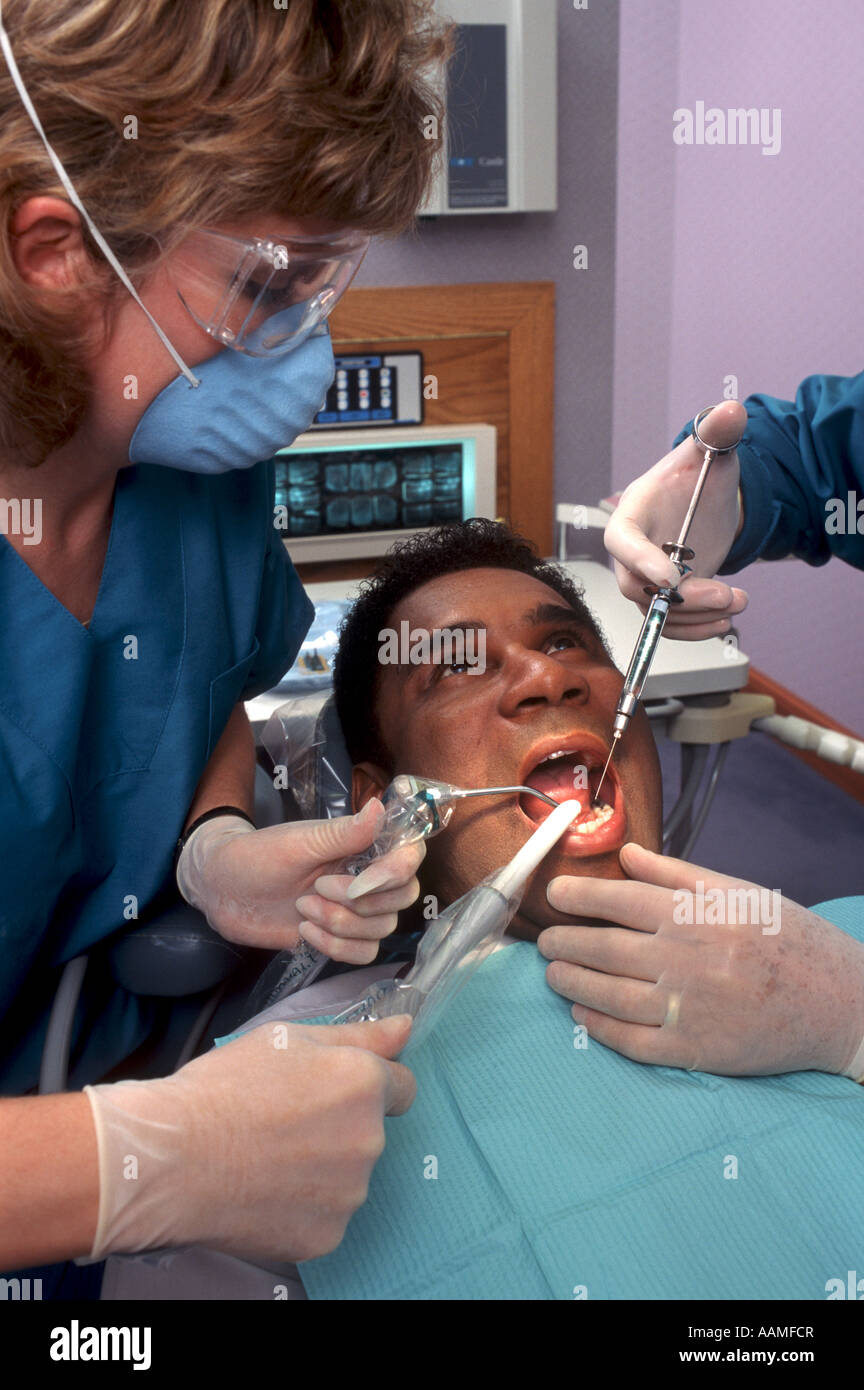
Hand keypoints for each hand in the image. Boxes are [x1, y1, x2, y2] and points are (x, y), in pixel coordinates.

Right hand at [85, 1014, 415, 1261]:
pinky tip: (263, 1189)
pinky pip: (326, 1215)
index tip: (333, 1091)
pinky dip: (302, 1206)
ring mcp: (350, 1194)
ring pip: (348, 1175)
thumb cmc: (222, 1089)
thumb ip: (357, 1035)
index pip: (402, 1086)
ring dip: (323, 1167)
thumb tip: (405, 1027)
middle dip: (340, 1126)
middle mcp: (369, 1140)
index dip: (367, 1084)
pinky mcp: (326, 1235)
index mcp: (364, 1084)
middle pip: (370, 1131)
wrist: (171, 1159)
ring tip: (266, 1156)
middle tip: (283, 1120)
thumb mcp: (287, 1038)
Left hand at [177, 801, 424, 955]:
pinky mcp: (341, 936)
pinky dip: (336, 947)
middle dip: (359, 903)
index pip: (410, 857)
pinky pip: (364, 953)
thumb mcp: (299, 842)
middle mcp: (367, 876)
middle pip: (403, 897)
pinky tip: (304, 932)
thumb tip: (381, 805)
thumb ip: (344, 832)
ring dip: (341, 925)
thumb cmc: (256, 856)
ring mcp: (355, 909)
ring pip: (383, 928)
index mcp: (361, 845)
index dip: (394, 873)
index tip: (358, 882)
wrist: (222, 891)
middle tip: (315, 890)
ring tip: (302, 908)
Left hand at [538, 843, 863, 1077]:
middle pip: (604, 950)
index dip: (578, 896)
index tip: (555, 894)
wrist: (840, 1003)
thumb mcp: (738, 892)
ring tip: (554, 975)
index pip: (618, 901)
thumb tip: (626, 855)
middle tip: (546, 941)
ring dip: (572, 984)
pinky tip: (583, 1016)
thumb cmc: (789, 940)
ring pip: (609, 996)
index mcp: (695, 917)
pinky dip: (600, 1029)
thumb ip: (676, 874)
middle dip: (564, 943)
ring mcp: (688, 1009)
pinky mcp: (695, 1050)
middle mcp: (685, 961)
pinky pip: (633, 1042)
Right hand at [604, 400, 749, 638]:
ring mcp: (646, 578)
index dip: (641, 561)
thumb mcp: (711, 451)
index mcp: (632, 514)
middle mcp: (632, 552)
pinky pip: (672, 624)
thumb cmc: (701, 474)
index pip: (622, 541)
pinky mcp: (667, 598)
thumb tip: (731, 411)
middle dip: (680, 598)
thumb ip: (717, 432)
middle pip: (636, 587)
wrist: (710, 502)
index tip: (672, 577)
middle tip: (724, 594)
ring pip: (657, 612)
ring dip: (698, 616)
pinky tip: (725, 621)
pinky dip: (697, 629)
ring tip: (739, 601)